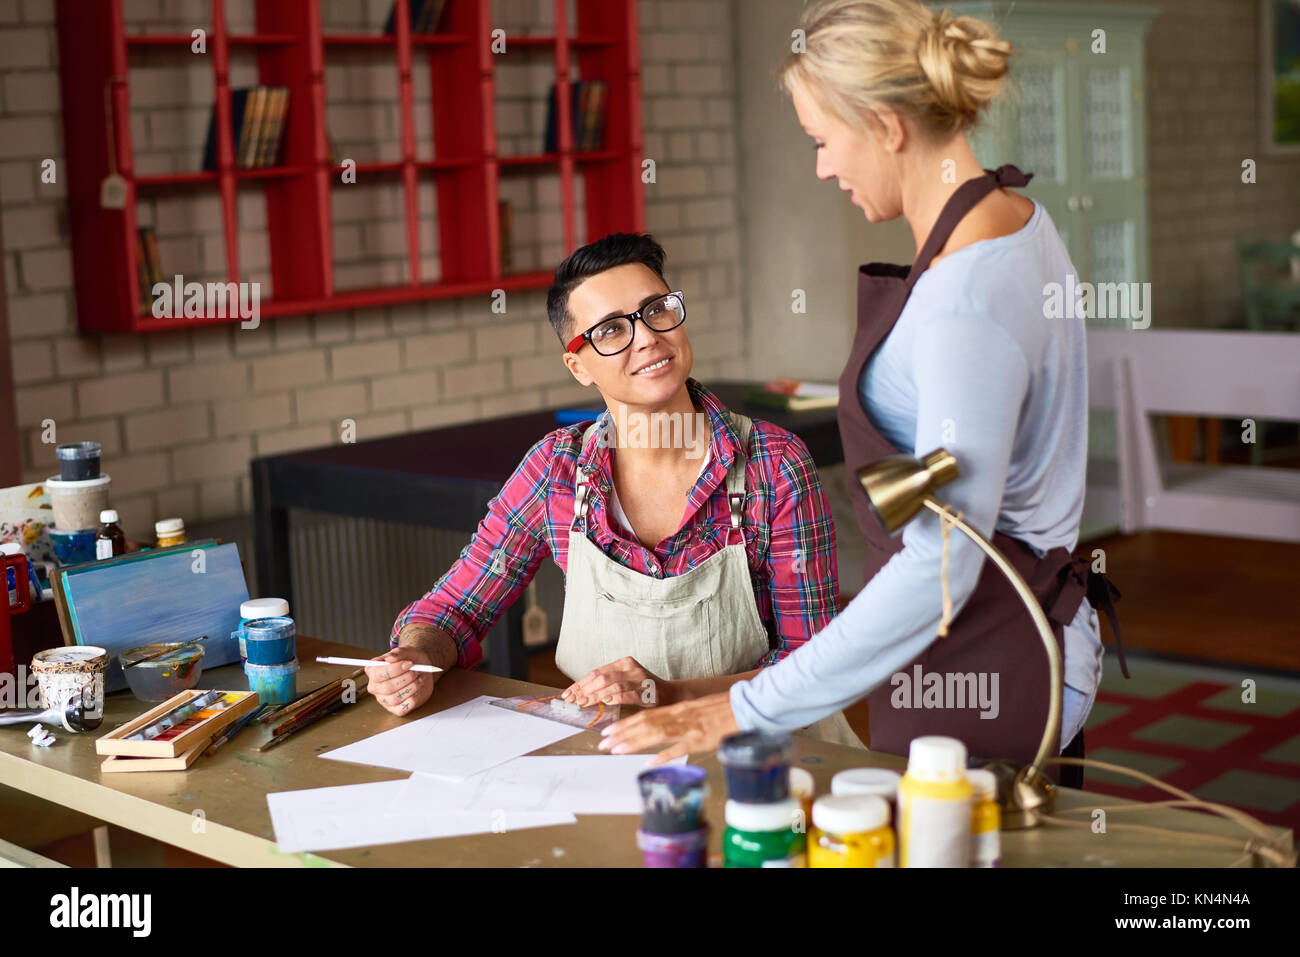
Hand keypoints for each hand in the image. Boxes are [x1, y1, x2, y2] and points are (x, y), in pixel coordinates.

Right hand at [365, 647, 439, 716]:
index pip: (378, 674)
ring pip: (396, 698)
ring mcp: (385, 700)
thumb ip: (398, 653)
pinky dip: (415, 697)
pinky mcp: (396, 709)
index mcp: (372, 671)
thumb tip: (390, 658)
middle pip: (387, 687)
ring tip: (419, 678)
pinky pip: (404, 707)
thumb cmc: (410, 660)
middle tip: (416, 671)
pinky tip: (418, 688)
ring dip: (412, 687)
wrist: (421, 669)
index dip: (395, 669)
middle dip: (405, 678)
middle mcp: (375, 687)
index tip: (409, 663)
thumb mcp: (407, 651)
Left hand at [561, 656, 673, 707]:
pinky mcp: (646, 691)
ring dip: (594, 696)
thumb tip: (582, 693)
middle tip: (572, 700)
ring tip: (582, 703)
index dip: (580, 683)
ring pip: (611, 685)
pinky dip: (612, 698)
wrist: (672, 694)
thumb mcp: (626, 680)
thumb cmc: (645, 689)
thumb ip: (608, 683)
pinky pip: (625, 694)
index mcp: (624, 662)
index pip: (597, 672)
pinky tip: (603, 703)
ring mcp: (639, 678)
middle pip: (601, 677)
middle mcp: (630, 667)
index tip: (568, 693)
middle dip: (583, 690)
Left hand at [598, 692, 739, 764]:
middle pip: (644, 723)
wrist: (746, 705)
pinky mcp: (701, 739)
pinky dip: (663, 755)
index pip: (646, 715)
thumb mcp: (697, 709)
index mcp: (678, 709)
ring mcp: (689, 728)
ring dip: (633, 742)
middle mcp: (679, 716)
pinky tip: (649, 763)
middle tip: (602, 744)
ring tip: (615, 750)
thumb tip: (664, 726)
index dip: (625, 723)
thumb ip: (680, 718)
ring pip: (655, 733)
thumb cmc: (723, 708)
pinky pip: (679, 748)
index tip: (608, 731)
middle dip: (622, 733)